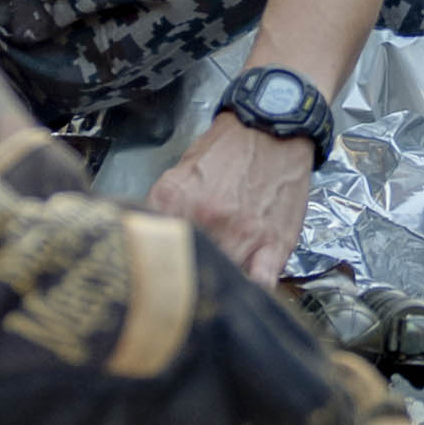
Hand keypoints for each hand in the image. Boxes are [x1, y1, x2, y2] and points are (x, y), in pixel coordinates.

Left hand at [148, 116, 321, 284]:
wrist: (273, 127)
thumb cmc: (229, 147)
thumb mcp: (179, 170)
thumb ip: (162, 205)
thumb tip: (149, 234)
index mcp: (175, 201)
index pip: (151, 249)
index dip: (150, 266)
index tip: (149, 276)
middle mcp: (206, 221)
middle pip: (185, 271)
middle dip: (181, 281)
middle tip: (179, 289)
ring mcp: (242, 236)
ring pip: (221, 281)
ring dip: (214, 289)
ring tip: (210, 292)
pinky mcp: (274, 244)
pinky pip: (260, 285)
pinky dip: (250, 295)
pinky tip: (242, 297)